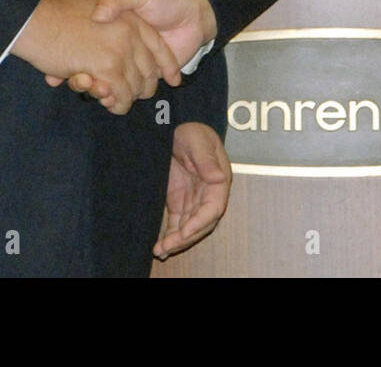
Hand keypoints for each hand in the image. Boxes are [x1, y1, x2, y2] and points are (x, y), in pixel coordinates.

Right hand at [13, 0, 180, 113]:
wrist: (36, 19)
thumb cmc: (60, 10)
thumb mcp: (91, 0)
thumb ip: (104, 9)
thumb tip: (107, 19)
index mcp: (130, 18)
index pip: (158, 46)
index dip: (166, 64)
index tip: (172, 79)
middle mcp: (130, 34)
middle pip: (150, 71)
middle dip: (141, 87)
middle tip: (130, 93)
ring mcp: (120, 51)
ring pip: (135, 86)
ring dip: (126, 97)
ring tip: (113, 100)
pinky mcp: (107, 68)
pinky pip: (120, 94)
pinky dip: (116, 103)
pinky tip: (108, 102)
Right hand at [58, 0, 217, 95]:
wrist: (196, 13)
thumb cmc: (166, 0)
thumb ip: (117, 0)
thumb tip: (97, 16)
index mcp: (117, 31)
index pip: (90, 51)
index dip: (77, 62)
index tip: (63, 70)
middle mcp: (122, 49)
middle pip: (96, 71)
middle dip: (85, 80)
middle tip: (78, 80)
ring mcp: (132, 63)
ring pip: (108, 85)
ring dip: (96, 90)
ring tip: (90, 87)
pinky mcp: (148, 77)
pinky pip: (125, 92)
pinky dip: (114, 99)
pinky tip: (106, 98)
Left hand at [155, 122, 230, 258]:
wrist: (175, 129)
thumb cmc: (191, 131)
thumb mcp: (197, 140)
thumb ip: (206, 159)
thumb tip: (219, 179)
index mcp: (218, 181)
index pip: (214, 208)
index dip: (200, 222)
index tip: (185, 232)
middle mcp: (208, 194)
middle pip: (202, 223)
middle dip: (186, 237)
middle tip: (168, 246)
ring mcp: (193, 200)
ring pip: (188, 227)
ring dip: (177, 241)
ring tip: (161, 251)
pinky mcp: (179, 202)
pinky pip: (177, 223)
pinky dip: (170, 236)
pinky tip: (161, 247)